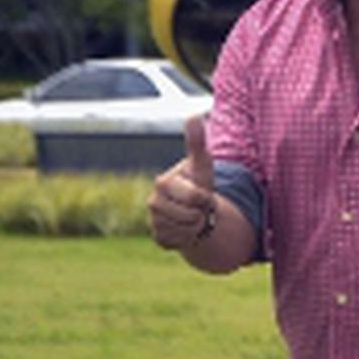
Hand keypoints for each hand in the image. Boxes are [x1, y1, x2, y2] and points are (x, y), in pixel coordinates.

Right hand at [149, 114, 217, 251]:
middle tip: (198, 205)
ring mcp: (153, 221)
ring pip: (187, 232)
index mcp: (163, 183)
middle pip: (191, 217)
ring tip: (192, 215)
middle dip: (201, 212)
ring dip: (197, 226)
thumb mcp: (202, 164)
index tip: (203, 192)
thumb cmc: (198, 182)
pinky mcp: (158, 238)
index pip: (196, 197)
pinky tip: (185, 228)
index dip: (205, 198)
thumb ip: (197, 143)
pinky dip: (189, 238)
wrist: (193, 207)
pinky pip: (181, 243)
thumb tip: (193, 115)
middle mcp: (153, 202)